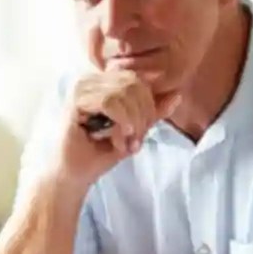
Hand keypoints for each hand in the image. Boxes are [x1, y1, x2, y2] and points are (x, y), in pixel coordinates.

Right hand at [53, 70, 180, 187]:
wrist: (75, 175)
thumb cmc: (100, 152)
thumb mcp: (135, 130)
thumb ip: (153, 112)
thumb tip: (177, 94)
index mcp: (105, 81)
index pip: (139, 80)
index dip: (149, 106)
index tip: (141, 134)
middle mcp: (92, 78)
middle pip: (135, 83)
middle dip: (143, 115)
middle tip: (135, 140)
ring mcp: (81, 87)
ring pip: (124, 91)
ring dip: (132, 122)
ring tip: (125, 143)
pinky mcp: (75, 100)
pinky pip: (110, 101)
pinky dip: (121, 122)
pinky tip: (117, 139)